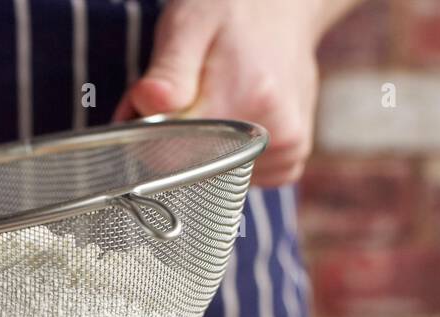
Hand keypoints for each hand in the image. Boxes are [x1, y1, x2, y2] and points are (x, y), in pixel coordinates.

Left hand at [114, 0, 329, 186]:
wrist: (283, 6)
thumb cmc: (227, 11)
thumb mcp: (188, 24)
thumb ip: (168, 70)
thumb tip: (149, 103)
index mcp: (243, 98)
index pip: (168, 154)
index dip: (148, 131)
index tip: (151, 100)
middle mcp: (272, 131)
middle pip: (190, 167)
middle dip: (172, 138)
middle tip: (184, 93)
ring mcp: (288, 147)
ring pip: (214, 175)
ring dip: (200, 145)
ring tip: (214, 99)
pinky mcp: (292, 157)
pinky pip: (240, 176)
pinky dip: (226, 154)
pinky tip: (235, 119)